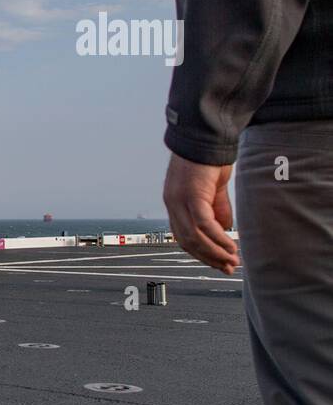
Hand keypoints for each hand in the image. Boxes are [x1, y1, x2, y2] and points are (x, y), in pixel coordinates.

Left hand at [162, 153, 239, 273]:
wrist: (206, 136)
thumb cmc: (210, 160)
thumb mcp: (214, 190)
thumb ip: (218, 210)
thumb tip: (224, 231)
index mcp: (174, 204)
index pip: (183, 237)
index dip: (201, 253)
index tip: (218, 264)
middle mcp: (172, 204)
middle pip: (187, 241)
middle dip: (208, 257)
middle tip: (227, 267)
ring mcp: (179, 200)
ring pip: (194, 236)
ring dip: (214, 251)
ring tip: (231, 260)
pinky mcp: (192, 194)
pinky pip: (204, 223)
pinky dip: (217, 238)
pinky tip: (229, 246)